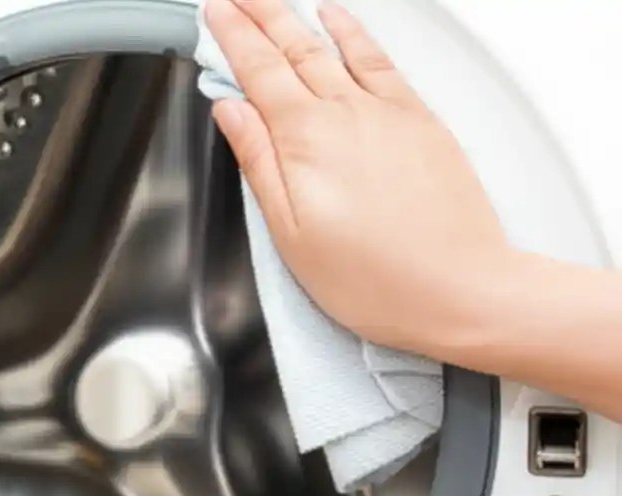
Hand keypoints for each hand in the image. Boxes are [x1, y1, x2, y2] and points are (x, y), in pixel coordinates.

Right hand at [206, 0, 517, 355]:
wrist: (458, 288)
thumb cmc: (374, 277)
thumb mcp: (290, 233)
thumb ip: (258, 163)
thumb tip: (230, 113)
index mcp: (305, 141)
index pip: (258, 71)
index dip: (232, 36)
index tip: (213, 13)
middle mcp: (345, 113)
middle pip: (292, 47)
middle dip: (258, 14)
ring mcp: (387, 112)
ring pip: (332, 47)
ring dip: (297, 17)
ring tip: (273, 0)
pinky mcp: (420, 120)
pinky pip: (379, 60)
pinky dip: (354, 33)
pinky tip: (338, 20)